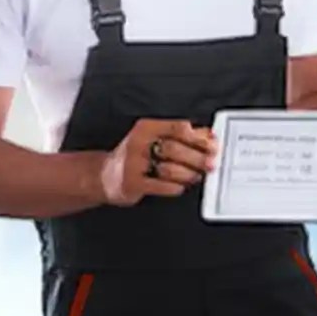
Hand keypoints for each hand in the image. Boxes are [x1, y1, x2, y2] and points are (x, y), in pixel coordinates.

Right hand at [99, 118, 215, 206]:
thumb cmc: (135, 155)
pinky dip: (175, 187)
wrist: (103, 175)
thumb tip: (208, 135)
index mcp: (146, 127)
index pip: (177, 128)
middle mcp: (138, 143)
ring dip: (188, 174)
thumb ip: (181, 135)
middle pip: (175, 148)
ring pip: (169, 168)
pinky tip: (181, 187)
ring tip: (197, 176)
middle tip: (211, 163)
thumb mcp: (154, 138)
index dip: (198, 137)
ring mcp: (133, 164)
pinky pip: (160, 186)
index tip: (213, 145)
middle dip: (197, 157)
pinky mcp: (132, 183)